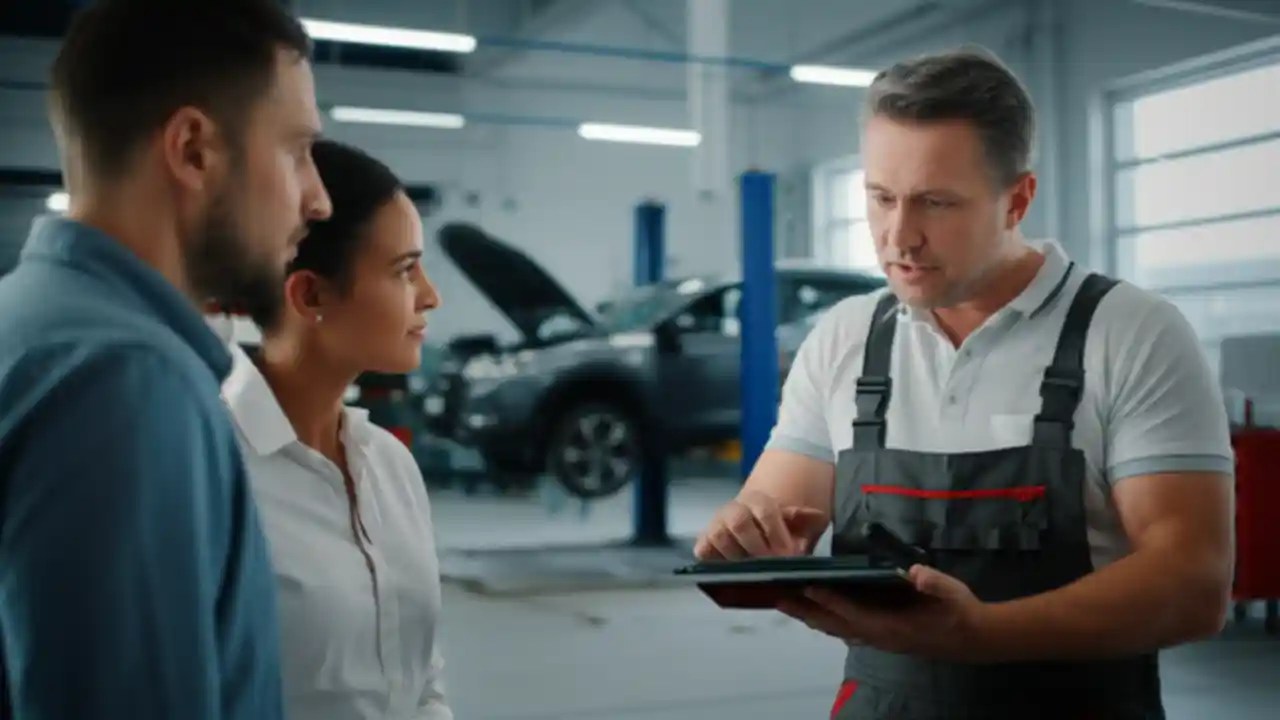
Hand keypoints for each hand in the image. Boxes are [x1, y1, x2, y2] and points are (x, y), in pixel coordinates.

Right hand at [693, 490, 828, 559]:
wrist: (755, 531)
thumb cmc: (779, 530)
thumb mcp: (799, 525)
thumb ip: (807, 521)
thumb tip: (815, 515)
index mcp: (758, 501)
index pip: (765, 511)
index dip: (777, 533)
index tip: (790, 554)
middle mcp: (733, 510)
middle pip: (738, 521)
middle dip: (756, 545)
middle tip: (770, 564)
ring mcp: (716, 527)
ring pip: (717, 536)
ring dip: (736, 556)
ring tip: (752, 572)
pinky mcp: (704, 544)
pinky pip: (702, 552)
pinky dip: (713, 562)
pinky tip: (732, 574)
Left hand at [777, 564, 991, 662]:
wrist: (974, 638)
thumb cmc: (960, 612)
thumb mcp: (952, 593)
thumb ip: (933, 583)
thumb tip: (916, 572)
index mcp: (893, 627)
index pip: (854, 613)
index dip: (830, 601)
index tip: (807, 587)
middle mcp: (880, 636)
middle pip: (835, 624)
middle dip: (807, 611)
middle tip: (778, 597)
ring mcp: (879, 639)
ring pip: (837, 629)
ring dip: (811, 617)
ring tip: (786, 604)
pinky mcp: (881, 637)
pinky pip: (846, 630)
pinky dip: (827, 621)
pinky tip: (814, 613)